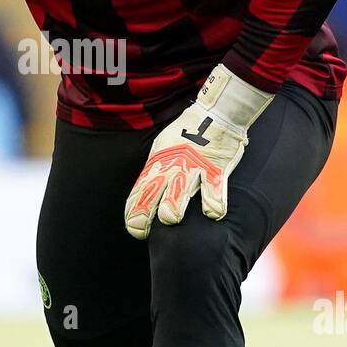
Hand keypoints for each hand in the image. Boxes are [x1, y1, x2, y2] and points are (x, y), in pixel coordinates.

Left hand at [123, 64, 273, 238]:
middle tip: (146, 232)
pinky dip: (214, 208)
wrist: (214, 114)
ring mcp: (192, 170)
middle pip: (149, 200)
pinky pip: (213, 194)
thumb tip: (145, 195)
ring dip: (172, 213)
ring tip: (174, 218)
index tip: (137, 231)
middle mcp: (170, 169)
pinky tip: (213, 214)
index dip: (133, 218)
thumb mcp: (162, 149)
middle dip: (143, 221)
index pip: (137, 196)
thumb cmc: (186, 135)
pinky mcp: (214, 170)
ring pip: (175, 200)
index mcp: (156, 165)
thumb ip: (155, 171)